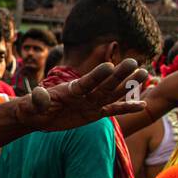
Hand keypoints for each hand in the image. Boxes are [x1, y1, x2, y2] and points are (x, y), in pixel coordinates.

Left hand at [20, 60, 145, 130]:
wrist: (38, 115)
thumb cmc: (33, 108)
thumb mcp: (32, 105)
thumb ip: (38, 99)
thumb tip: (38, 95)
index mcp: (70, 90)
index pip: (85, 82)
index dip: (96, 75)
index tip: (109, 65)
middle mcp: (84, 93)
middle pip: (104, 84)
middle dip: (119, 75)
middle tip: (134, 61)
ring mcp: (91, 102)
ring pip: (113, 93)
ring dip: (128, 85)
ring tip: (144, 73)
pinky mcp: (94, 113)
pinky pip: (113, 109)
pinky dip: (127, 107)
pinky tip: (142, 104)